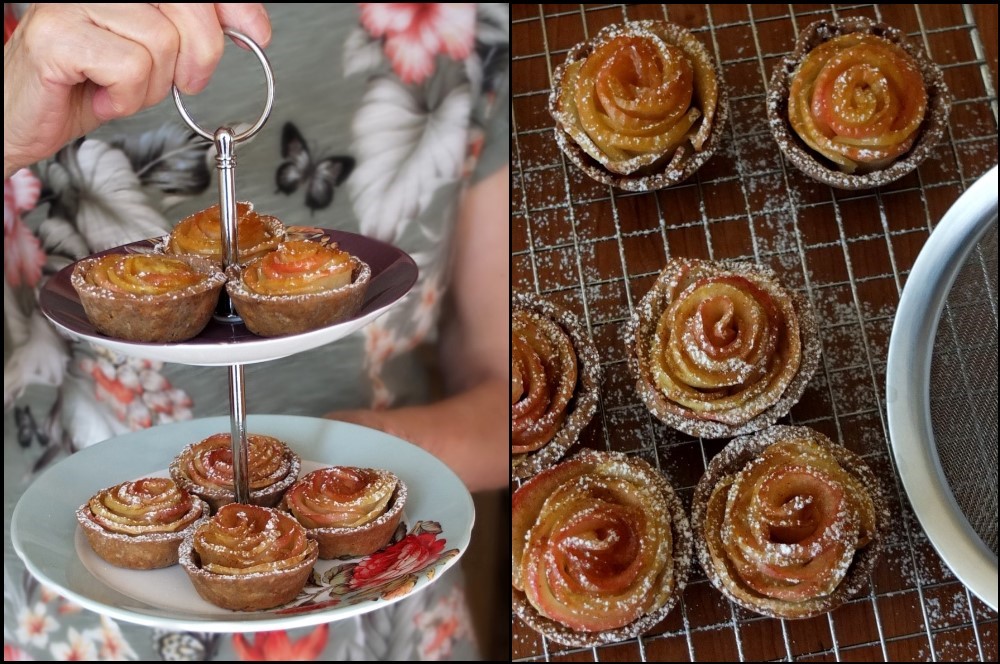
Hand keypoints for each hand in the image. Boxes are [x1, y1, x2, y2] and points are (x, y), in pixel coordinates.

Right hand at [3, 3, 270, 176]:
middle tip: (184, 81)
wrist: (23, 117)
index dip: (232, 8)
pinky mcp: (56, 35)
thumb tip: (250, 26)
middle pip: (187, 8)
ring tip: (120, 88)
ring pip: (159, 42)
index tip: (256, 33)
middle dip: (200, 54)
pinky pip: (129, 67)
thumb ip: (195, 35)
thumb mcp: (155, 58)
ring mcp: (72, 4)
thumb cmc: (85, 85)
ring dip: (151, 84)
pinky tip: (102, 95)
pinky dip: (126, 96)